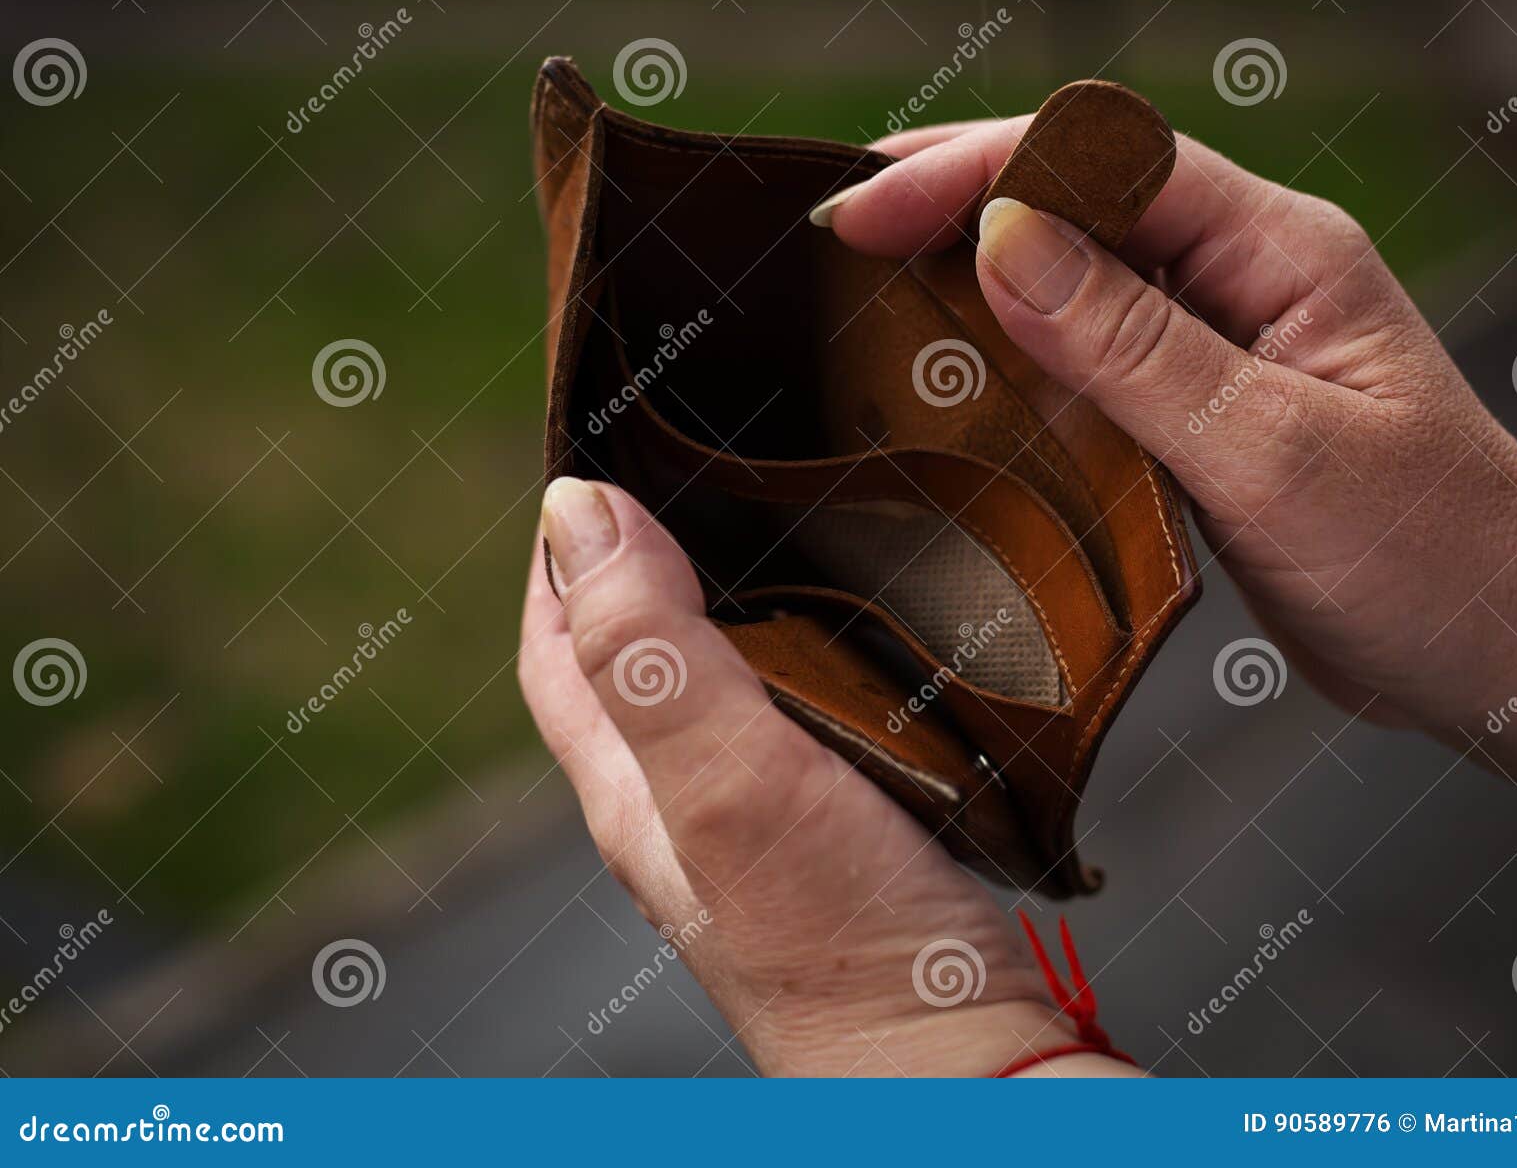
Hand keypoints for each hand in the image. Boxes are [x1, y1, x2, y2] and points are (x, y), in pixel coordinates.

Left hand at [519, 477, 1138, 1075]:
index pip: (555, 650)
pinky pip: (796, 712)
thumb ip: (650, 652)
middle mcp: (682, 803)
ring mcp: (760, 818)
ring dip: (727, 598)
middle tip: (694, 465)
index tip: (598, 463)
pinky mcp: (837, 825)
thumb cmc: (841, 942)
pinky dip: (805, 646)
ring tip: (775, 518)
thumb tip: (576, 509)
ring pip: (718, 682)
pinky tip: (856, 622)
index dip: (559, 556)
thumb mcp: (727, 778)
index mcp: (630, 788)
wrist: (955, 1060)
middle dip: (639, 560)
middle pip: (628, 660)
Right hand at [817, 117, 1516, 812]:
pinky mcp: (1197, 413)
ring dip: (973, 276)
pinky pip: (1087, 361)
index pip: (1106, 159)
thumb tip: (1007, 246)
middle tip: (840, 232)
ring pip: (1074, 276)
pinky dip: (1011, 360)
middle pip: (1079, 197)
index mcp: (1279, 251)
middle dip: (954, 201)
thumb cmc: (1432, 556)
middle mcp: (1244, 279)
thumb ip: (1136, 349)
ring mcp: (1218, 345)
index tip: (868, 205)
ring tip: (869, 294)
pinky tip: (954, 381)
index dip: (976, 168)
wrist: (1500, 651)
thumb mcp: (1273, 452)